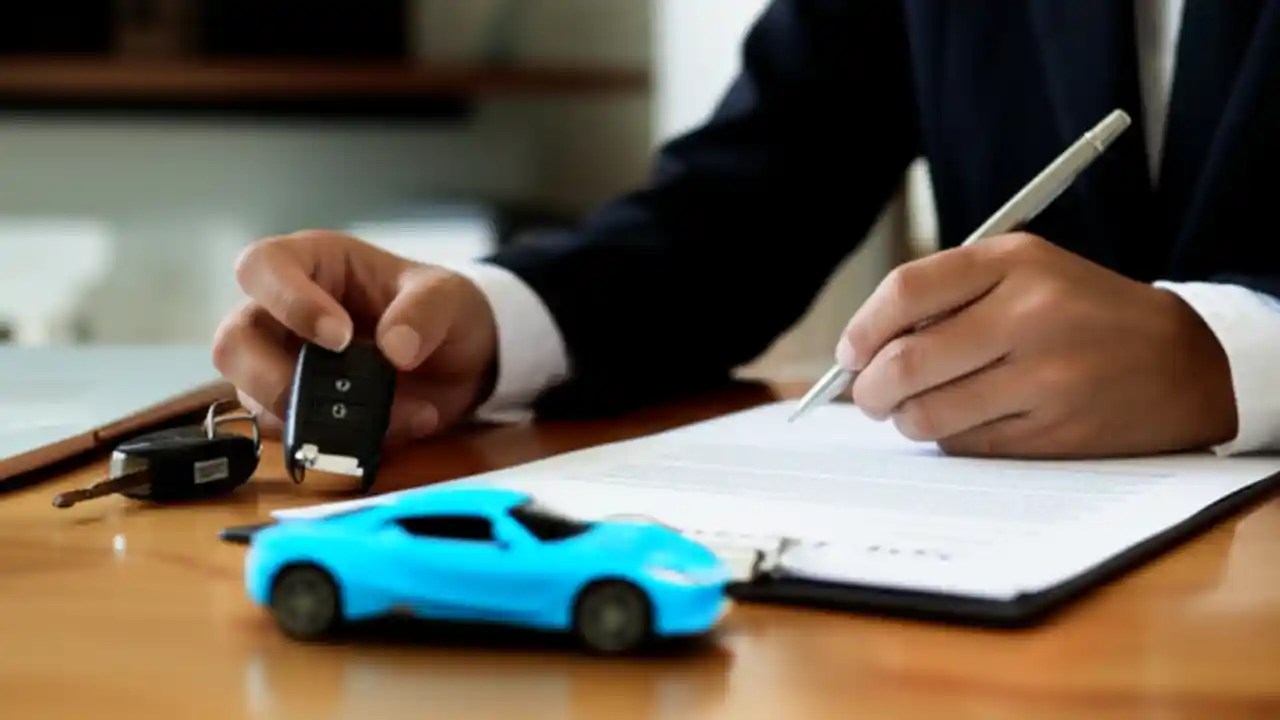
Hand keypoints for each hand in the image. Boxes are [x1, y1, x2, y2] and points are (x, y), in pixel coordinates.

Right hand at [212, 230, 497, 443]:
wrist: (465, 364)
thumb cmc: (444, 311)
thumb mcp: (450, 298)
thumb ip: (426, 312)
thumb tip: (394, 350)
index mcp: (313, 264)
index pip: (262, 267)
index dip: (288, 301)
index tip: (340, 337)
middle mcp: (283, 313)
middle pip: (234, 342)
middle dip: (277, 377)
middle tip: (337, 394)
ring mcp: (283, 365)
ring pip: (252, 398)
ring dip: (315, 418)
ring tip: (389, 417)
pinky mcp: (297, 411)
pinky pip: (290, 434)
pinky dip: (337, 442)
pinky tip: (388, 432)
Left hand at [837, 233, 1236, 457]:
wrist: (1181, 362)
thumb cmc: (1080, 312)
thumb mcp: (1024, 272)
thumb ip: (948, 296)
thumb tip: (861, 349)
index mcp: (1015, 262)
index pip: (906, 292)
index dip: (862, 329)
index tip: (849, 353)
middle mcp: (1029, 314)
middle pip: (905, 363)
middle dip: (869, 389)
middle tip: (868, 396)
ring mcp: (1044, 377)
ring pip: (928, 415)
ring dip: (906, 419)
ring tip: (914, 410)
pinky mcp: (1053, 430)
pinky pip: (965, 445)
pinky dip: (950, 439)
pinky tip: (967, 422)